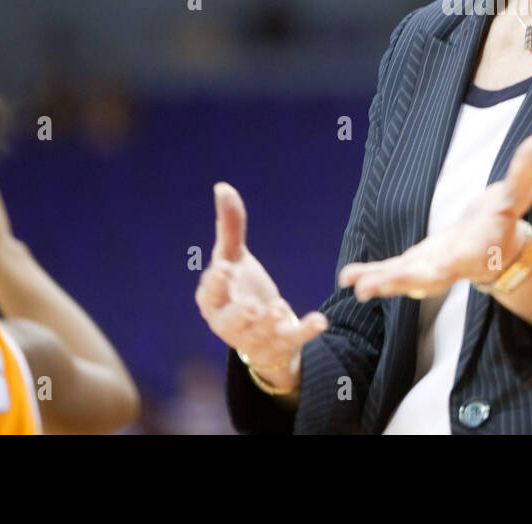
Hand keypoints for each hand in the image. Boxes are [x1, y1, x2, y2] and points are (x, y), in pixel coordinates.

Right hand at [195, 182, 327, 390]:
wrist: (262, 327)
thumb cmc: (240, 287)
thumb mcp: (234, 257)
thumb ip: (229, 227)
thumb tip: (223, 187)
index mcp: (214, 301)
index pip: (210, 294)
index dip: (215, 284)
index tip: (224, 268)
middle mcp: (230, 324)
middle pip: (230, 322)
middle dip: (239, 315)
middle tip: (250, 305)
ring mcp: (255, 338)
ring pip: (260, 334)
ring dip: (270, 323)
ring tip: (280, 308)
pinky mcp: (281, 344)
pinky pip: (293, 340)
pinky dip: (305, 331)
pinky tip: (320, 320)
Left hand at [338, 132, 531, 301]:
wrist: (497, 249)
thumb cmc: (506, 220)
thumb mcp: (519, 194)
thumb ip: (526, 167)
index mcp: (473, 251)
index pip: (458, 259)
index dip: (443, 266)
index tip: (429, 274)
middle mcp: (449, 267)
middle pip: (424, 279)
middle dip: (398, 282)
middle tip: (371, 288)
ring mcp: (430, 270)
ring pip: (403, 280)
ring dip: (379, 282)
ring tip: (354, 283)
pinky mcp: (415, 266)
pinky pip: (392, 273)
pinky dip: (371, 275)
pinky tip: (347, 277)